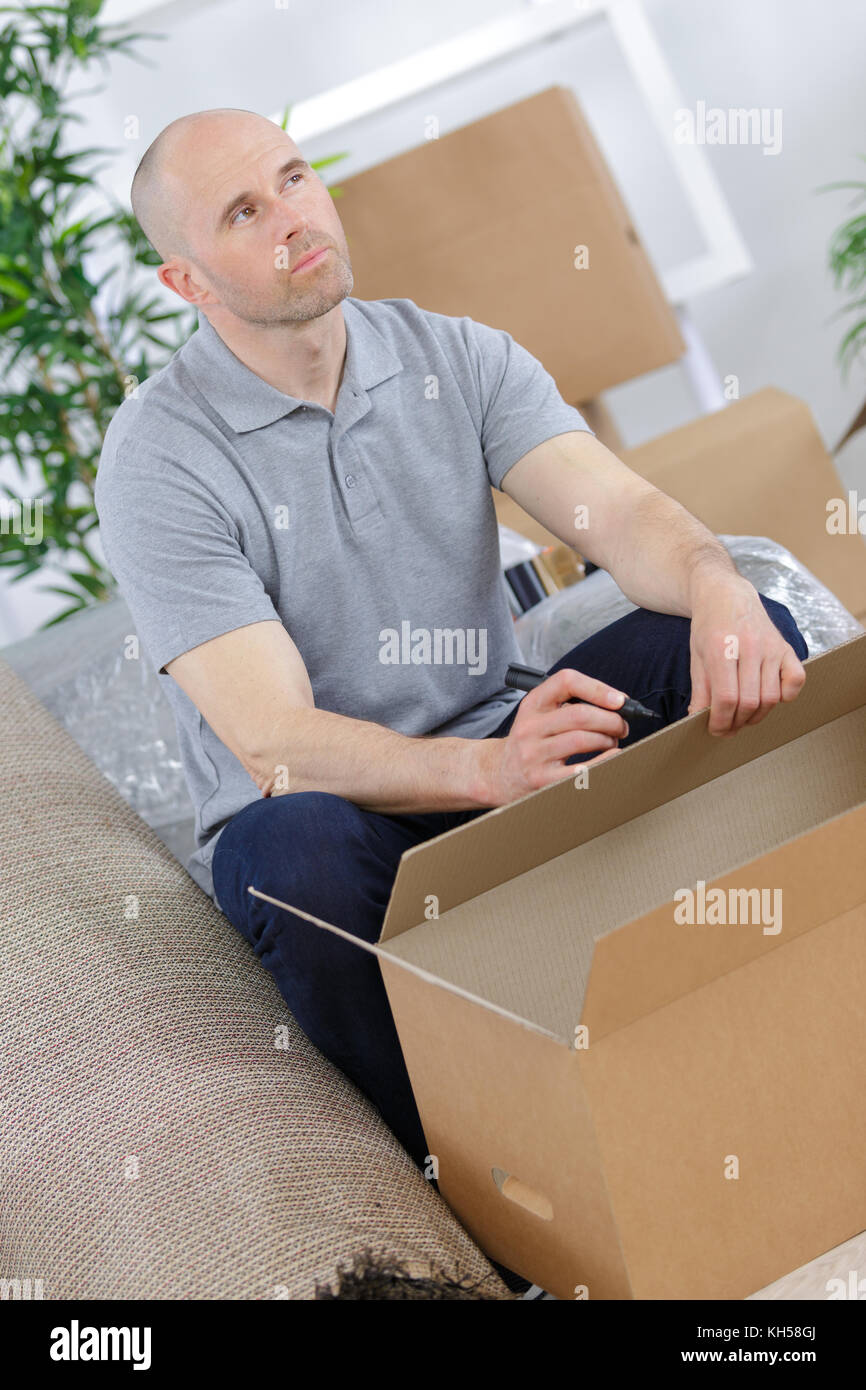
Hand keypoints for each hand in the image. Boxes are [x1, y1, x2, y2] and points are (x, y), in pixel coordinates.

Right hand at [480, 667, 629, 804]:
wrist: (500, 774)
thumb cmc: (532, 742)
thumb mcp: (540, 715)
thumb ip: (571, 705)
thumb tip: (619, 705)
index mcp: (532, 704)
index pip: (566, 681)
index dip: (598, 688)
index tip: (620, 700)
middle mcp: (529, 727)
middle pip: (580, 714)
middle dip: (612, 719)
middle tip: (622, 726)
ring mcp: (533, 754)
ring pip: (582, 740)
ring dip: (608, 740)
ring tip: (612, 742)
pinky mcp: (541, 780)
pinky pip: (580, 771)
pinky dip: (605, 762)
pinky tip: (613, 759)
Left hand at [687, 576, 806, 735]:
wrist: (726, 594)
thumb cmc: (709, 626)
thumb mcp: (696, 657)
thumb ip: (700, 690)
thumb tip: (698, 719)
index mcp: (721, 648)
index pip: (726, 698)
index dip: (721, 721)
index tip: (716, 730)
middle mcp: (749, 646)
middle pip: (750, 701)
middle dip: (737, 722)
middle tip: (729, 727)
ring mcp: (771, 646)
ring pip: (771, 697)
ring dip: (758, 715)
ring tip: (744, 716)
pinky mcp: (786, 647)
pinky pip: (796, 680)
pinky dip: (786, 696)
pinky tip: (771, 696)